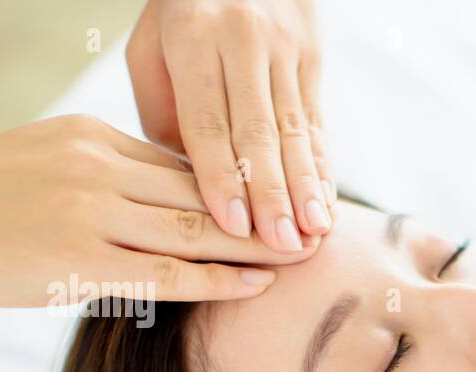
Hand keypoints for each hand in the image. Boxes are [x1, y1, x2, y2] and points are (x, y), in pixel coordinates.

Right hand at [0, 114, 317, 307]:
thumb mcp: (46, 169)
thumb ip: (107, 184)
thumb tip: (166, 215)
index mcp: (95, 138)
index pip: (188, 164)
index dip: (243, 186)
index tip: (286, 200)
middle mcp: (99, 165)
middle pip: (204, 190)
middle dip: (266, 210)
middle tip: (318, 227)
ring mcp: (88, 209)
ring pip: (195, 227)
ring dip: (257, 245)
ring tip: (303, 258)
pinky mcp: (75, 257)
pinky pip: (165, 270)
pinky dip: (217, 278)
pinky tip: (256, 284)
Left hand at [127, 0, 334, 253]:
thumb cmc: (181, 16)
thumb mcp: (151, 48)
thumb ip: (165, 114)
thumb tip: (193, 185)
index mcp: (192, 36)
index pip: (208, 121)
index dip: (220, 177)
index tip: (232, 224)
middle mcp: (243, 40)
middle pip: (259, 132)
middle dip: (271, 195)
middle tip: (279, 245)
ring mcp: (285, 48)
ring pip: (295, 131)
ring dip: (305, 189)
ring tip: (311, 235)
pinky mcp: (313, 58)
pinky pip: (316, 123)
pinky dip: (321, 169)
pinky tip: (324, 206)